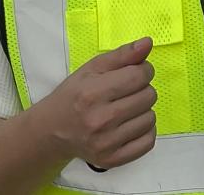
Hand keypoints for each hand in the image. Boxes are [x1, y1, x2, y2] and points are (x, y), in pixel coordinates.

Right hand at [40, 37, 156, 169]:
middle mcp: (100, 120)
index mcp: (93, 93)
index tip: (136, 72)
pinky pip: (148, 142)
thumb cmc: (75, 94)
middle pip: (148, 96)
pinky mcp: (112, 160)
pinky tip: (131, 124)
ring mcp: (106, 143)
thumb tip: (148, 43)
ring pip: (150, 118)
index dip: (144, 69)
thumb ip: (123, 54)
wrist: (53, 130)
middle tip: (128, 91)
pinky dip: (145, 130)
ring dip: (144, 110)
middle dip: (143, 88)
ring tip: (127, 108)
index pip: (139, 76)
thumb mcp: (93, 68)